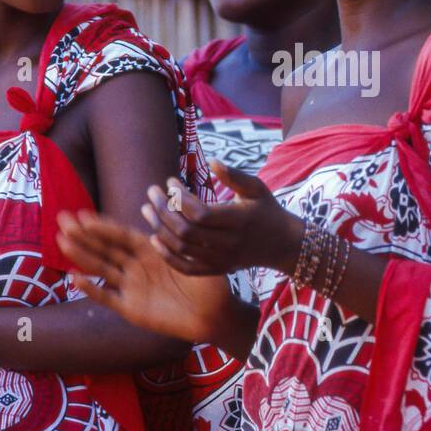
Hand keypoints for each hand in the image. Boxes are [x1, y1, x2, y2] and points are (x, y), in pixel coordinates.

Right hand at [57, 210, 237, 344]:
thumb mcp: (192, 252)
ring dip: (81, 255)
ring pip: (101, 269)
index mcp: (151, 250)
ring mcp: (132, 287)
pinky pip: (108, 297)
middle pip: (105, 249)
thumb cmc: (208, 281)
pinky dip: (91, 289)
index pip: (121, 235)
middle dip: (84, 235)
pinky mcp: (132, 309)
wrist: (215, 314)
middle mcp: (137, 267)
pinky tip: (74, 277)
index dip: (102, 225)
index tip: (83, 214)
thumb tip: (161, 205)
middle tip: (62, 220)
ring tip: (61, 241)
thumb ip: (175, 233)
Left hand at [141, 161, 302, 276]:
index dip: (180, 197)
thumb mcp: (257, 188)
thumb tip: (211, 161)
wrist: (283, 244)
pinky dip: (167, 256)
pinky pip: (186, 268)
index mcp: (239, 221)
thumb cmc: (268, 210)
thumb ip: (234, 175)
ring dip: (160, 229)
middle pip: (186, 231)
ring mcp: (222, 260)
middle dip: (163, 210)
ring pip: (182, 249)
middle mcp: (229, 243)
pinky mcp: (217, 269)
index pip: (200, 213)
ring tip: (148, 210)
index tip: (170, 181)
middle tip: (152, 193)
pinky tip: (154, 239)